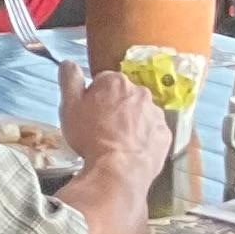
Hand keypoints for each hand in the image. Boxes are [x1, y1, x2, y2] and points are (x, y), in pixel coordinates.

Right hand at [59, 57, 176, 191]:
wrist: (118, 170)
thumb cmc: (90, 137)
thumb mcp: (68, 106)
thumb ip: (69, 80)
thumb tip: (69, 63)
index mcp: (115, 82)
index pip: (102, 81)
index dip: (93, 97)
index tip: (88, 112)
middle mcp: (140, 92)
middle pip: (123, 95)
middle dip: (113, 107)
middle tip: (100, 128)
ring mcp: (156, 114)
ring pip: (139, 113)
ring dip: (130, 122)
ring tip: (115, 142)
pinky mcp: (165, 134)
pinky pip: (151, 131)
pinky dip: (143, 137)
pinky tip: (130, 149)